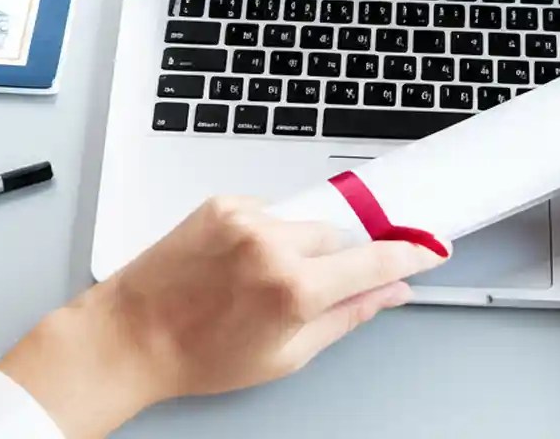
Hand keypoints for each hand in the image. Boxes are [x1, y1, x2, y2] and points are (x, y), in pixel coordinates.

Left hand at [0, 196, 447, 438]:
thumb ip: (349, 316)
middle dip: (337, 262)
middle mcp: (273, 244)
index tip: (429, 249)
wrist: (131, 335)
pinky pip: (269, 213)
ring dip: (300, 247)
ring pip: (306, 223)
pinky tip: (238, 264)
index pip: (375, 260)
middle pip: (340, 237)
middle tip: (307, 292)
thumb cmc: (198, 355)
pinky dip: (266, 235)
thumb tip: (391, 294)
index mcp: (294, 289)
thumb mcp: (287, 354)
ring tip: (258, 282)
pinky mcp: (222, 203)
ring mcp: (245, 218)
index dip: (409, 255)